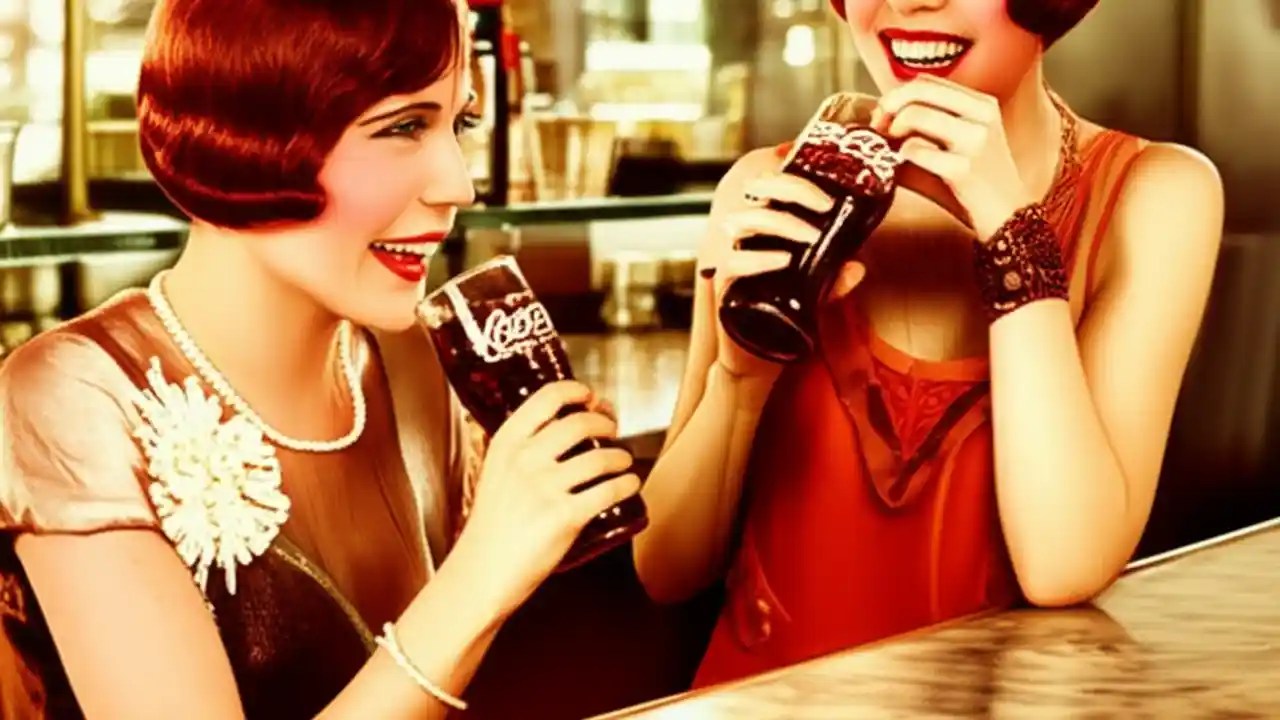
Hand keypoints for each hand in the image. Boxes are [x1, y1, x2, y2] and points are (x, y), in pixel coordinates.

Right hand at [450, 381, 640, 617]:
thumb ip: (523, 450)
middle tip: (612, 430)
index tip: (591, 396)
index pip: (547, 398)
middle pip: (581, 423)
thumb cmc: (492, 526)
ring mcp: (545, 487)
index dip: (577, 392)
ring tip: (623, 461)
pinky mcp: (565, 516)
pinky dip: (627, 484)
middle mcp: (525, 459)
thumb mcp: (496, 474)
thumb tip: (566, 429)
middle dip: (605, 423)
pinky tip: (630, 484)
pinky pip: (609, 490)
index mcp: (506, 443)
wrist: (481, 573)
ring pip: (601, 457)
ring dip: (621, 456)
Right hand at [703, 171, 866, 379]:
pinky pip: (734, 263)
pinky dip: (759, 259)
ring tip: (810, 237)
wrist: (757, 359)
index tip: (827, 199)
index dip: (798, 183)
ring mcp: (733, 258)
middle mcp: (746, 237)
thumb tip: (857, 266)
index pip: (774, 187)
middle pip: (758, 192)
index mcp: (766, 230)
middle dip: (792, 191)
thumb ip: (832, 278)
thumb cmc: (780, 319)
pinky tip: (783, 261)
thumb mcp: (815, 295)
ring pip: (747, 222)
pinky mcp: (725, 285)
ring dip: (782, 223)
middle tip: (823, 207)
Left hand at [873, 75, 1036, 238]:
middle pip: (918, 90)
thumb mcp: (960, 143)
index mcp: (982, 104)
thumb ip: (927, 124)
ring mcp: (975, 139)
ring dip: (892, 131)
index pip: (928, 81)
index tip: (884, 114)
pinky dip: (901, 157)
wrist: (1008, 217)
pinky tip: (906, 167)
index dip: (897, 94)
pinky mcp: (963, 167)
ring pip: (914, 115)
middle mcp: (982, 115)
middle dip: (889, 106)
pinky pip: (915, 149)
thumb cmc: (976, 183)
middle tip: (879, 127)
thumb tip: (880, 115)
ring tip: (893, 149)